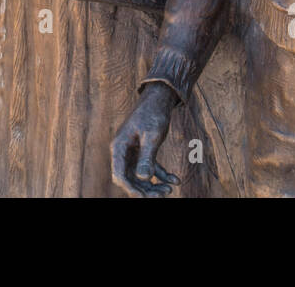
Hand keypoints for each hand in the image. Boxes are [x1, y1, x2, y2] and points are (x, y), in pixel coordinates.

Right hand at [111, 82, 180, 196]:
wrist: (160, 98)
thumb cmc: (154, 114)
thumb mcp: (152, 136)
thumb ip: (147, 157)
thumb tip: (144, 178)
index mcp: (119, 147)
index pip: (120, 175)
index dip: (131, 188)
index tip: (145, 196)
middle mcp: (123, 151)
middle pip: (130, 178)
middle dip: (145, 189)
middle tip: (163, 194)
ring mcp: (133, 151)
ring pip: (140, 176)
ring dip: (153, 185)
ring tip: (169, 189)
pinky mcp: (143, 150)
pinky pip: (150, 167)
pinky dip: (162, 174)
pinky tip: (175, 179)